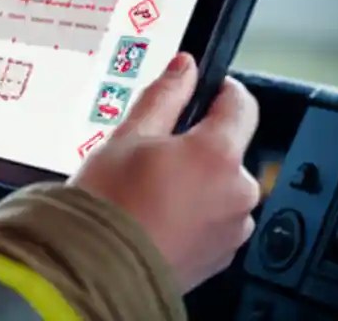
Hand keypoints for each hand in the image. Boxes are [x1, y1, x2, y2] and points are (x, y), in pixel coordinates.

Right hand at [70, 53, 261, 291]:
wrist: (97, 268)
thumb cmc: (108, 204)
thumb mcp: (127, 136)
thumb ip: (164, 96)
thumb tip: (184, 68)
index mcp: (218, 155)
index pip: (241, 105)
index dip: (220, 91)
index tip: (205, 89)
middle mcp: (237, 192)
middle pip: (226, 150)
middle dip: (195, 146)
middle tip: (151, 155)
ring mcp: (233, 227)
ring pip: (219, 187)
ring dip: (195, 182)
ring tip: (148, 191)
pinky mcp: (222, 254)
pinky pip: (214, 220)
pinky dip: (192, 213)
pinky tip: (155, 215)